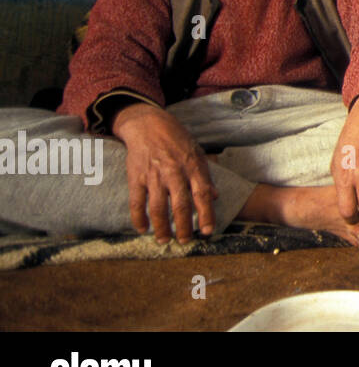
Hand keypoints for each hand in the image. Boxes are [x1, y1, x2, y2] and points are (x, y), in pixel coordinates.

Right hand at [113, 103, 216, 243]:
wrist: (148, 124)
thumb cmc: (177, 140)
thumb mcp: (197, 153)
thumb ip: (205, 176)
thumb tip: (214, 196)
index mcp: (193, 167)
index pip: (202, 194)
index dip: (206, 214)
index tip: (208, 231)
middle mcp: (175, 172)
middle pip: (180, 206)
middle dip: (183, 227)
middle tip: (184, 241)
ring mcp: (154, 175)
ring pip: (158, 208)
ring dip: (161, 227)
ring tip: (164, 240)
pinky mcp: (136, 176)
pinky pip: (137, 202)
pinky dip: (138, 218)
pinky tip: (142, 229)